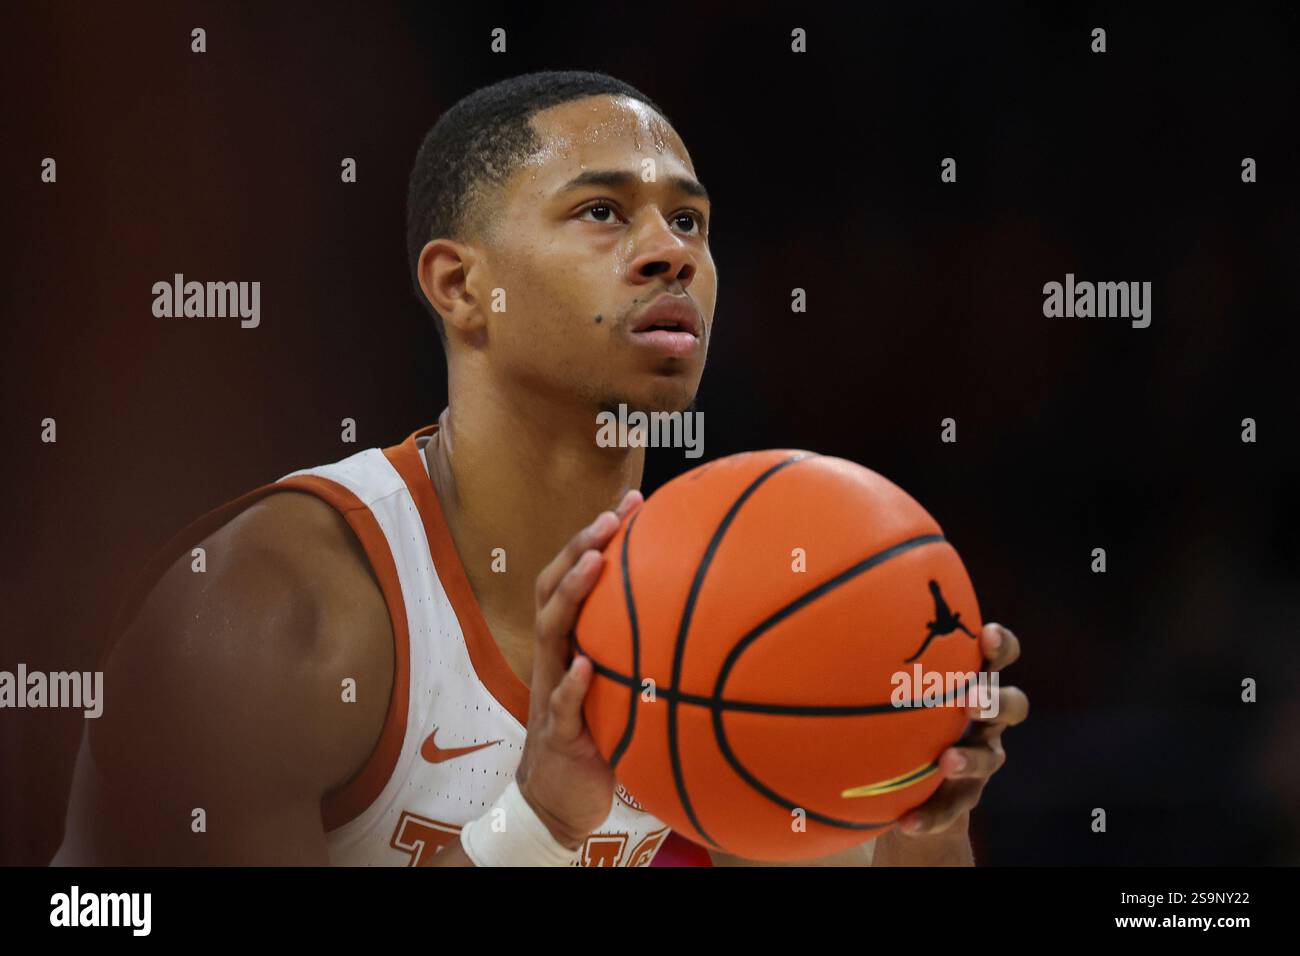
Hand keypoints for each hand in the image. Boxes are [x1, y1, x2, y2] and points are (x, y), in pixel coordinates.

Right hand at [514, 489, 643, 849]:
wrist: (562, 798)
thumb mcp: (625, 685)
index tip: (632, 499)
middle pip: (553, 589)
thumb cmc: (600, 733)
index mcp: (572, 641)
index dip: (597, 537)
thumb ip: (650, 652)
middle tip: (608, 518)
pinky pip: (560, 703)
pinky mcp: (557, 731)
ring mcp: (551, 689)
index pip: (575, 576)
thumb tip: (714, 618)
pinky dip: (571, 683)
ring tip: (594, 563)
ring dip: (571, 595)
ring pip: (550, 632)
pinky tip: (587, 666)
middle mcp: (556, 655)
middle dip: (577, 548)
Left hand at [894, 622, 1028, 836]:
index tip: (985, 634)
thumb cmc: (902, 716)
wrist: (912, 785)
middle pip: (1012, 705)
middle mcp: (986, 721)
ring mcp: (981, 761)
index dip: (999, 645)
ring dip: (970, 759)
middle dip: (995, 701)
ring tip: (946, 761)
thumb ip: (878, 662)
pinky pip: (951, 809)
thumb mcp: (894, 688)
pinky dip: (930, 816)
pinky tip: (906, 822)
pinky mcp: (964, 798)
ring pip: (991, 759)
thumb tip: (831, 625)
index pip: (998, 656)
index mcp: (972, 683)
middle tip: (971, 702)